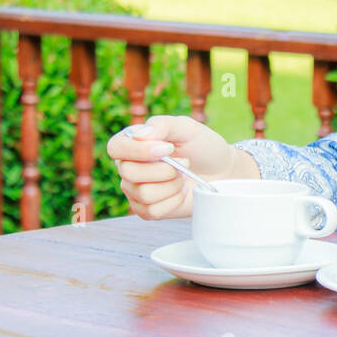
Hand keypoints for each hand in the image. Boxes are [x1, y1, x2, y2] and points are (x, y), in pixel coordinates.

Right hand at [105, 115, 239, 219]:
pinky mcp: (147, 210)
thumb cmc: (202, 146)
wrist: (221, 172)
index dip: (138, 151)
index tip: (168, 149)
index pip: (116, 147)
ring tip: (184, 177)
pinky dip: (174, 201)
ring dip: (172, 185)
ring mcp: (135, 190)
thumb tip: (139, 136)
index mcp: (133, 142)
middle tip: (184, 163)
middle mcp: (128, 166)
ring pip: (143, 194)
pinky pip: (152, 211)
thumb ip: (163, 125)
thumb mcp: (187, 128)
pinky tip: (182, 191)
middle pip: (129, 173)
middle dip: (164, 169)